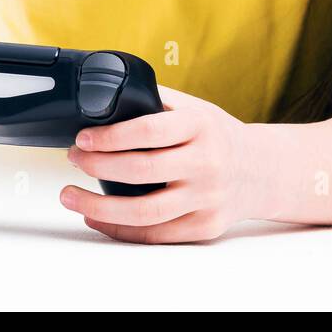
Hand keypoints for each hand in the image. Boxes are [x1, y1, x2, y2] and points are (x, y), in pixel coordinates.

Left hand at [61, 85, 263, 242]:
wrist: (262, 170)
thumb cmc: (216, 135)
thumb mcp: (195, 107)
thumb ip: (155, 101)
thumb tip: (104, 96)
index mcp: (201, 125)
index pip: (150, 131)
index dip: (111, 137)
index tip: (83, 138)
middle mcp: (207, 163)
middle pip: (142, 171)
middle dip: (97, 166)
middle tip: (73, 159)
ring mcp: (207, 199)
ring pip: (144, 212)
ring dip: (99, 206)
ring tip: (70, 196)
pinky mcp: (204, 227)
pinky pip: (155, 234)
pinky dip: (118, 229)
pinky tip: (95, 217)